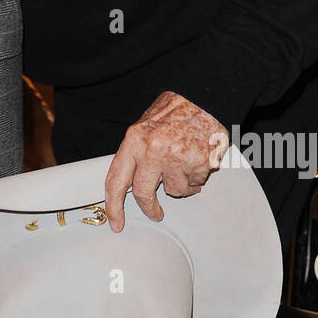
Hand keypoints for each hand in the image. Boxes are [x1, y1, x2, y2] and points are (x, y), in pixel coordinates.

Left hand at [104, 90, 228, 231]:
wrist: (204, 95)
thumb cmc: (175, 109)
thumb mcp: (145, 126)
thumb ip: (137, 152)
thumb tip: (129, 180)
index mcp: (134, 140)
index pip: (116, 180)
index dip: (114, 206)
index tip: (116, 222)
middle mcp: (152, 151)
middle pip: (143, 193)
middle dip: (150, 208)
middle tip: (156, 213)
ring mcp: (176, 158)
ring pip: (174, 190)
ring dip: (180, 184)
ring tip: (185, 163)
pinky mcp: (198, 163)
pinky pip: (195, 183)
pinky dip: (197, 177)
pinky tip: (198, 159)